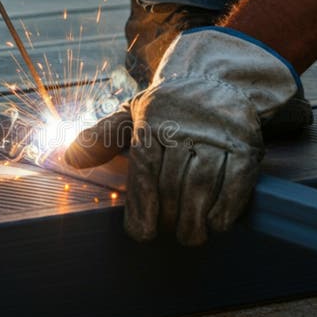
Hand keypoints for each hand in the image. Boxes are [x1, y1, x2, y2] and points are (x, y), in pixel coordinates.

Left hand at [65, 28, 299, 244]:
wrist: (219, 79)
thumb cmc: (169, 107)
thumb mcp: (132, 113)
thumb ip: (102, 137)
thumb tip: (70, 158)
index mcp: (153, 119)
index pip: (144, 167)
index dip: (142, 204)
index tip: (140, 232)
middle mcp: (185, 125)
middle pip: (173, 181)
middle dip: (167, 216)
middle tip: (166, 233)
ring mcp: (217, 134)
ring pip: (203, 183)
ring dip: (195, 218)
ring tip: (189, 236)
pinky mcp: (246, 143)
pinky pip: (238, 180)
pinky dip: (227, 207)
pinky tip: (217, 224)